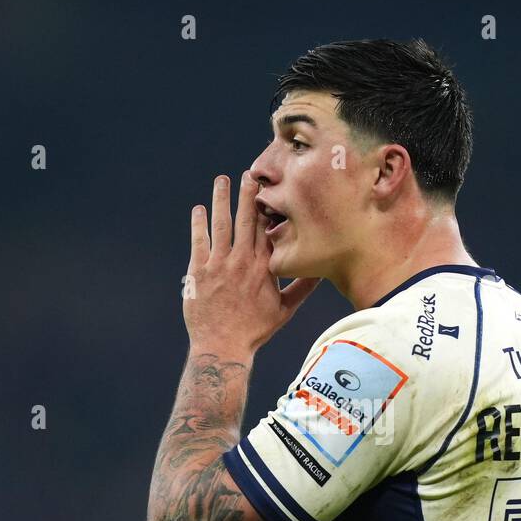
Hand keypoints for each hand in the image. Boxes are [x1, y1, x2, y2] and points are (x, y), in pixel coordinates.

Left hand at [183, 171, 319, 356]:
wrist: (222, 347)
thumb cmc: (254, 331)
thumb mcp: (284, 311)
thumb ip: (303, 288)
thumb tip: (321, 272)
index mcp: (265, 268)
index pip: (268, 230)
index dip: (269, 208)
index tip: (270, 189)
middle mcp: (243, 261)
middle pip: (247, 219)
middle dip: (248, 194)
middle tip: (249, 173)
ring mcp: (220, 264)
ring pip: (222, 223)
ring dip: (221, 199)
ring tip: (222, 181)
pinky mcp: (198, 270)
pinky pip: (199, 240)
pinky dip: (199, 223)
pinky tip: (199, 209)